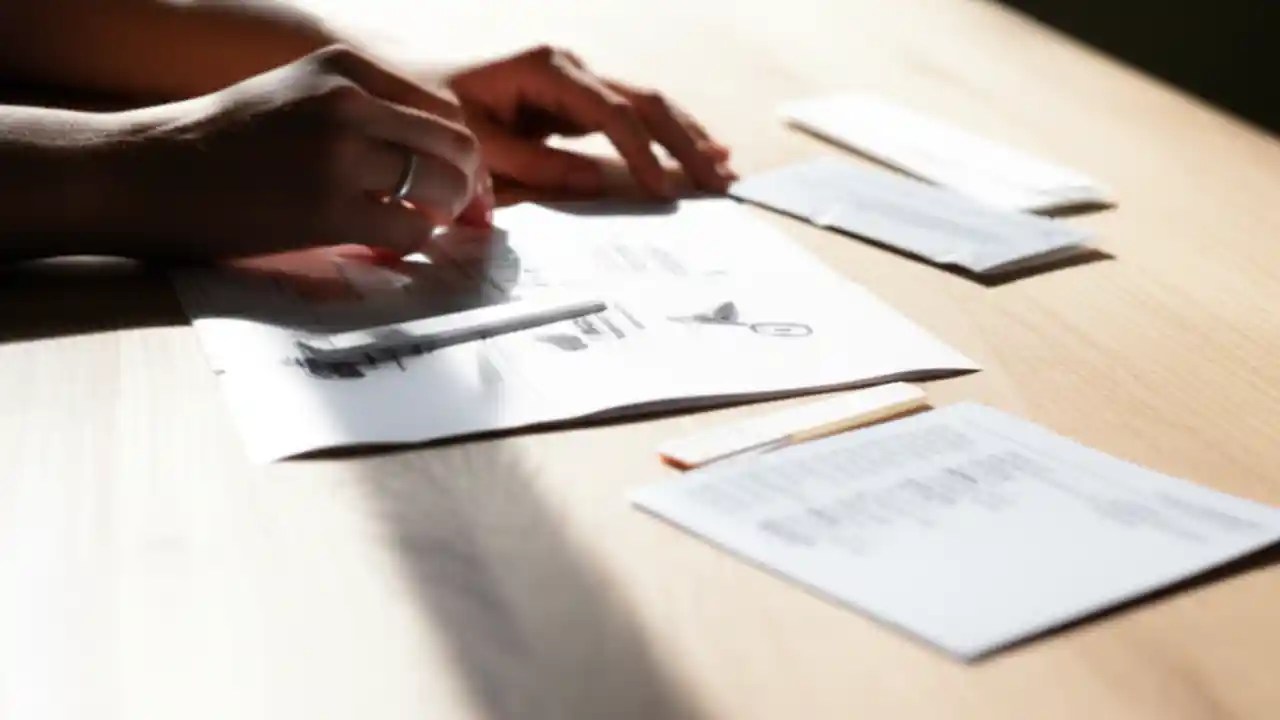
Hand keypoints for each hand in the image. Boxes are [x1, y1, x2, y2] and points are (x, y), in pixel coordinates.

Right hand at [117, 45, 488, 258]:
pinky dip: (413, 243)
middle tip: (459, 217)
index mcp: (346, 68)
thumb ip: (364, 114)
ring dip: (444, 215)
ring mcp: (340, 153)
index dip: (461, 154)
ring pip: (442, 186)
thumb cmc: (222, 141)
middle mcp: (350, 102)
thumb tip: (435, 159)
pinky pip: (411, 229)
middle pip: (456, 145)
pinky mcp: (328, 208)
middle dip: (468, 186)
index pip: (442, 109)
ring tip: (418, 228)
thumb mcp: (298, 97)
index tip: (463, 185)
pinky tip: (388, 247)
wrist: (147, 170)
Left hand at [443, 45, 735, 198]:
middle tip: (721, 178)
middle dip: (685, 141)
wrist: (413, 84)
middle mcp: (571, 66)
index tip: (664, 190)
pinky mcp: (578, 99)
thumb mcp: (477, 144)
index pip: (611, 112)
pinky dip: (666, 136)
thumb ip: (534, 163)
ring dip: (687, 135)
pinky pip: (633, 117)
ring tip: (725, 167)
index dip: (642, 152)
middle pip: (645, 100)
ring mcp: (578, 79)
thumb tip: (596, 181)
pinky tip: (697, 151)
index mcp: (546, 68)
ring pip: (648, 104)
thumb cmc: (437, 113)